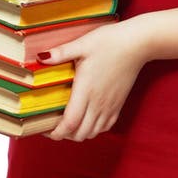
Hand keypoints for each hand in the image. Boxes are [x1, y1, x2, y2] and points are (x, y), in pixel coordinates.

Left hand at [38, 18, 149, 142]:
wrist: (138, 43)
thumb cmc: (109, 42)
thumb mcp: (83, 44)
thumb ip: (61, 53)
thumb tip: (40, 58)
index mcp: (86, 90)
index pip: (70, 123)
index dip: (57, 133)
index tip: (46, 129)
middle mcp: (98, 102)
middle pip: (80, 134)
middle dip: (65, 135)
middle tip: (54, 125)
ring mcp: (110, 105)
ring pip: (93, 133)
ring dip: (79, 133)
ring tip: (69, 123)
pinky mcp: (119, 104)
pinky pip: (105, 126)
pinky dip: (94, 129)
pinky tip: (88, 119)